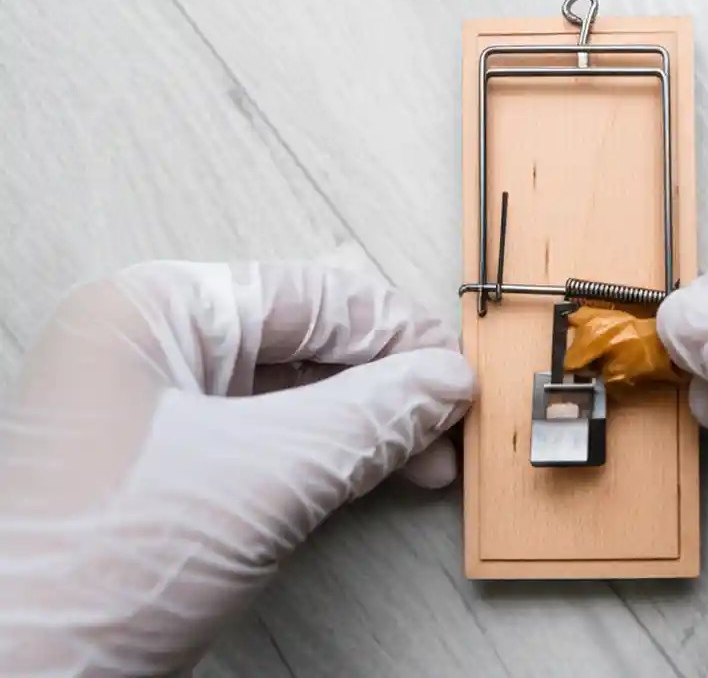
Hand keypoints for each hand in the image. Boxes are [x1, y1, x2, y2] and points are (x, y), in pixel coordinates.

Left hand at [0, 260, 474, 674]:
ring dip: (364, 425)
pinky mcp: (166, 471)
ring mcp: (153, 411)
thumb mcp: (266, 476)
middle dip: (387, 385)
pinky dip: (327, 458)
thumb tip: (444, 382)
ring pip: (292, 394)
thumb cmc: (92, 570)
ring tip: (423, 461)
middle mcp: (150, 347)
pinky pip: (268, 440)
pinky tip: (371, 477)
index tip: (457, 379)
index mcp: (155, 311)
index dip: (399, 335)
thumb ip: (371, 417)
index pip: (315, 294)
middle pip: (306, 341)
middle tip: (446, 426)